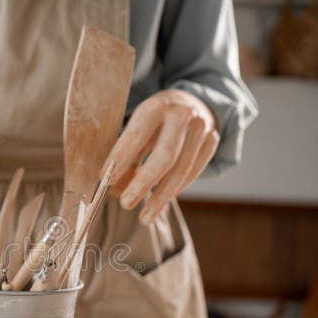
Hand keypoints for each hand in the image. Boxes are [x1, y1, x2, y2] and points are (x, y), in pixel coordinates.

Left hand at [103, 89, 219, 224]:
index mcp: (157, 105)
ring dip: (161, 197)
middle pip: (165, 156)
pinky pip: (192, 174)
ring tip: (144, 217)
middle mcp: (183, 115)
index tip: (105, 182)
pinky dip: (174, 190)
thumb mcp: (138, 126)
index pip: (136, 137)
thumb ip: (127, 154)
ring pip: (181, 170)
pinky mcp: (212, 143)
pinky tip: (160, 203)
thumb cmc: (155, 118)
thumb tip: (114, 190)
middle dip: (143, 184)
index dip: (120, 161)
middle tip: (125, 204)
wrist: (191, 101)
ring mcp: (202, 129)